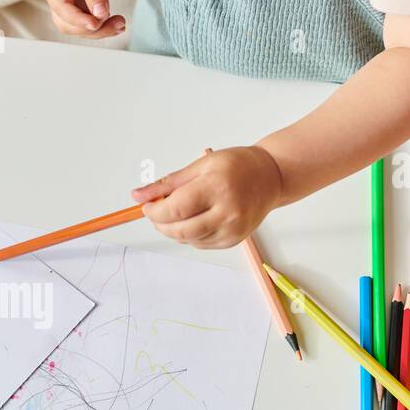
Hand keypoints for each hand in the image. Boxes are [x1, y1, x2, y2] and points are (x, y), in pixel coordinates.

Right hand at [42, 0, 128, 39]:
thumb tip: (99, 14)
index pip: (61, 9)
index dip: (77, 19)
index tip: (96, 23)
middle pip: (69, 24)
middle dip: (90, 28)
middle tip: (113, 22)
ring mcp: (74, 2)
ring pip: (81, 28)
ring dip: (101, 30)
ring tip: (120, 23)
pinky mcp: (88, 5)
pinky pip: (94, 23)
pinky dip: (106, 26)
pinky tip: (119, 23)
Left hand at [131, 146, 283, 247]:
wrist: (271, 177)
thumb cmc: (237, 166)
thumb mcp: (200, 165)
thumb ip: (168, 183)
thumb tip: (138, 196)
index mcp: (217, 188)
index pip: (175, 209)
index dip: (155, 211)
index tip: (147, 206)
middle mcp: (227, 213)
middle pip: (180, 231)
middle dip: (160, 224)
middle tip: (156, 212)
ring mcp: (232, 230)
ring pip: (189, 240)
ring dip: (174, 230)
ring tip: (179, 211)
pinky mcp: (234, 240)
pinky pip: (201, 244)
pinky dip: (190, 235)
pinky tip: (196, 218)